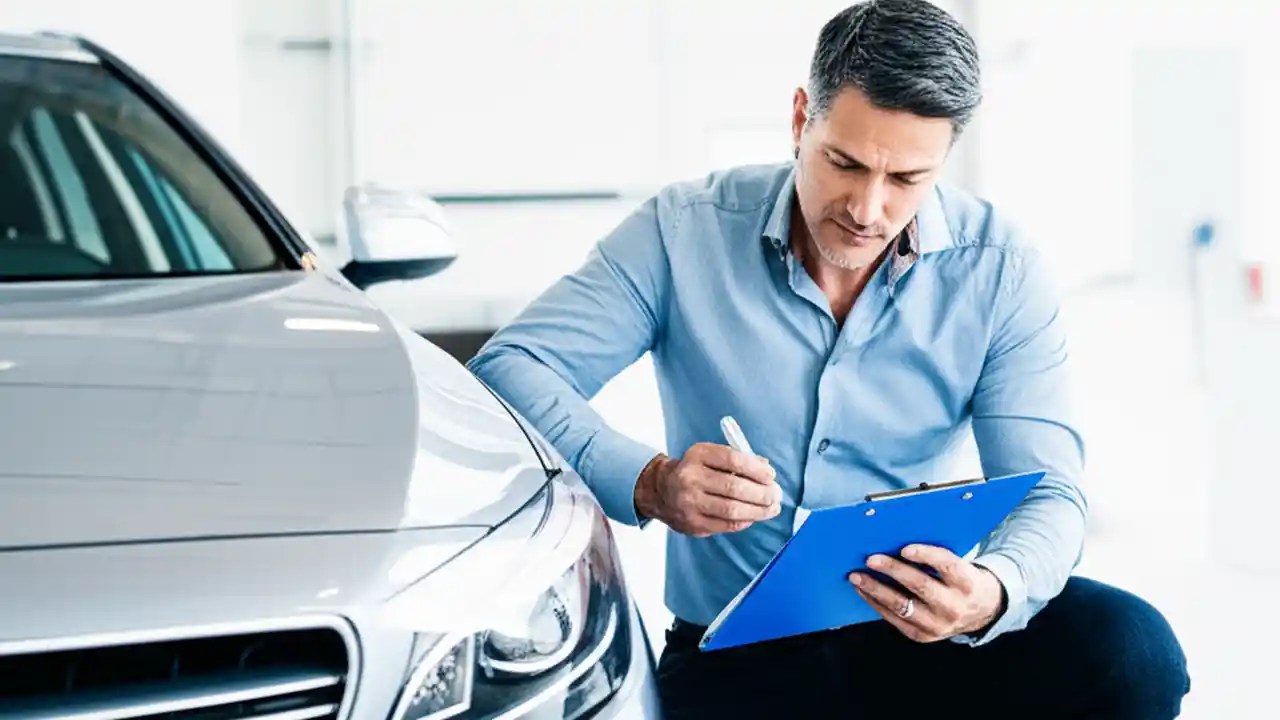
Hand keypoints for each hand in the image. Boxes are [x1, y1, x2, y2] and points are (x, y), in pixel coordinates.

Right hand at [634, 443, 780, 536]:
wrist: (662, 490)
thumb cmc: (696, 471)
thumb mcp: (711, 456)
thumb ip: (739, 460)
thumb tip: (766, 470)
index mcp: (698, 455)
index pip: (732, 459)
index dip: (756, 469)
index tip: (771, 476)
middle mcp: (690, 477)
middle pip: (734, 487)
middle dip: (761, 493)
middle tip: (776, 495)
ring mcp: (690, 502)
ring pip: (732, 509)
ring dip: (758, 511)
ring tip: (772, 508)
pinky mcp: (692, 523)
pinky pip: (726, 525)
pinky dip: (744, 521)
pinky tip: (753, 517)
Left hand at [848, 544, 1004, 642]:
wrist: (981, 611)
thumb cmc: (962, 580)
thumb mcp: (960, 566)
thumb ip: (936, 558)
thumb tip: (896, 543)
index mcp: (966, 582)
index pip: (947, 565)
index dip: (926, 555)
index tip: (904, 548)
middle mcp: (953, 605)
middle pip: (920, 586)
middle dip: (893, 571)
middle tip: (871, 559)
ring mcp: (938, 625)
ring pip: (902, 605)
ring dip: (876, 589)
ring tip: (857, 577)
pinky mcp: (923, 636)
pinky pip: (894, 619)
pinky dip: (876, 603)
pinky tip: (864, 591)